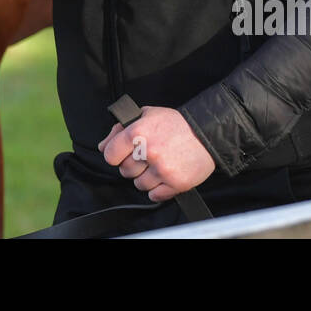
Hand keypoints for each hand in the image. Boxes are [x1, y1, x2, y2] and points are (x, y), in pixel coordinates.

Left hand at [98, 105, 215, 202]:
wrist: (207, 133)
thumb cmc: (176, 123)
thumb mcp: (146, 115)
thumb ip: (121, 129)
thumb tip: (103, 146)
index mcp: (138, 132)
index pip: (110, 155)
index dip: (115, 154)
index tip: (122, 154)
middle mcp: (149, 151)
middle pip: (125, 171)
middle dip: (133, 165)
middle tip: (145, 157)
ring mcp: (162, 169)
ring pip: (139, 184)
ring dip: (145, 177)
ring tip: (158, 165)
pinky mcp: (175, 183)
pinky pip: (154, 195)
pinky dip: (157, 189)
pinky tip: (164, 176)